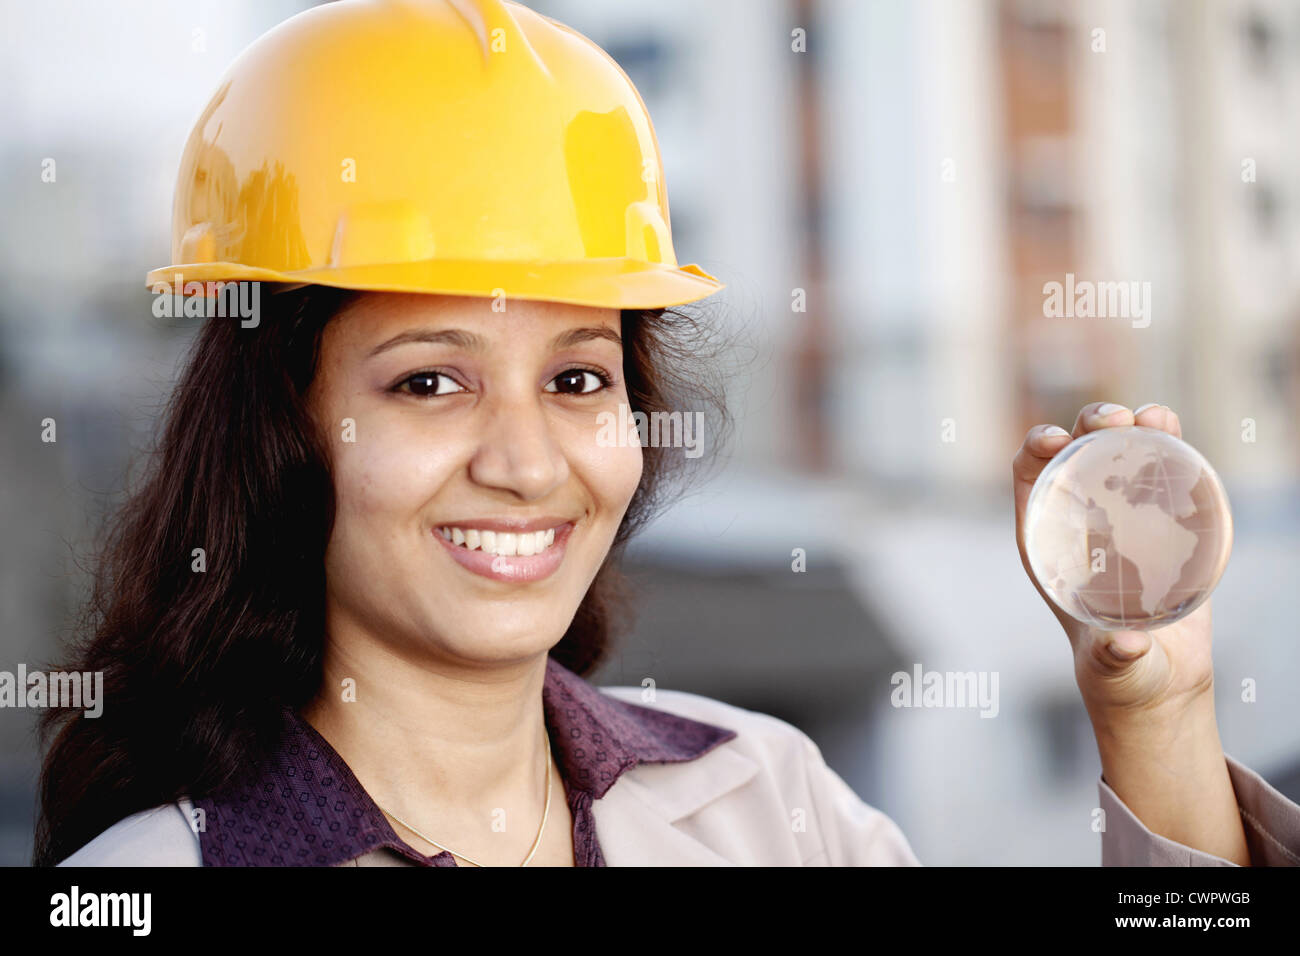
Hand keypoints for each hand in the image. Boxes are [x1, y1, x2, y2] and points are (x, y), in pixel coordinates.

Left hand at [1012, 402, 1214, 724]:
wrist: (1159, 675)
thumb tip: (1127, 644)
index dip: (1035, 451)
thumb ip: (1117, 657)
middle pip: (1072, 453)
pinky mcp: (1161, 516)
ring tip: (1152, 417)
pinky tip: (1171, 429)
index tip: (1055, 440)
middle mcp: (1079, 518)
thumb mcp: (1116, 666)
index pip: (1028, 479)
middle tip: (1113, 421)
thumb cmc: (1122, 671)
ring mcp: (1121, 513)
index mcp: (1047, 541)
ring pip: (1116, 451)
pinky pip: (1158, 467)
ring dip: (1128, 424)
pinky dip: (1164, 441)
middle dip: (1085, 425)